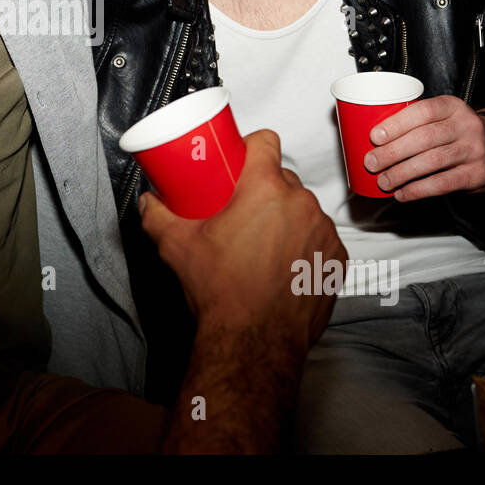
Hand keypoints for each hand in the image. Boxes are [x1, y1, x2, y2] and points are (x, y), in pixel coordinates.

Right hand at [138, 130, 345, 347]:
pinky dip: (305, 245)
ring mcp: (323, 232)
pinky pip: (319, 238)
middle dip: (264, 189)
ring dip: (286, 218)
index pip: (265, 142)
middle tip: (241, 209)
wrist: (254, 342)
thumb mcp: (177, 247)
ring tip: (262, 242)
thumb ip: (157, 217)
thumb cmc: (221, 293)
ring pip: (303, 209)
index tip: (239, 159)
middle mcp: (301, 204)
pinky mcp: (336, 259)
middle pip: (283, 178)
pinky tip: (283, 264)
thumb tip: (148, 203)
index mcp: (265, 190)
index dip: (250, 146)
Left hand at [364, 95, 484, 200]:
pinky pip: (443, 183)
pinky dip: (419, 190)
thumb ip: (414, 122)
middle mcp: (465, 125)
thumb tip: (371, 140)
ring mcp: (474, 150)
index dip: (397, 124)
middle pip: (424, 138)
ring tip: (384, 181)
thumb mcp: (441, 117)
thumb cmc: (455, 132)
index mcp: (452, 107)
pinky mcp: (476, 174)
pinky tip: (403, 193)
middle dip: (393, 152)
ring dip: (402, 173)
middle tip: (372, 163)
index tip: (375, 136)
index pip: (423, 112)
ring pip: (432, 161)